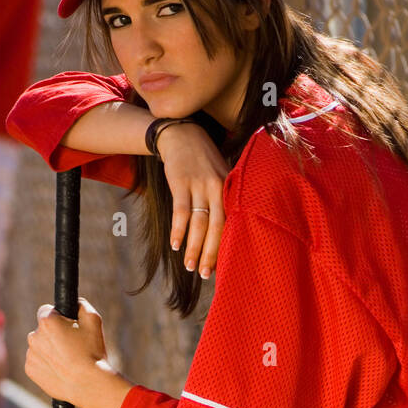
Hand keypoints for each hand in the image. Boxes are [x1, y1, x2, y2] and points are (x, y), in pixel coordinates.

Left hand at [25, 297, 131, 407]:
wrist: (89, 384)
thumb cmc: (92, 352)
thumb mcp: (94, 319)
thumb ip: (81, 304)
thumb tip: (74, 302)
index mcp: (47, 322)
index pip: (46, 310)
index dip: (58, 318)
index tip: (66, 326)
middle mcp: (34, 336)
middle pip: (42, 330)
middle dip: (53, 335)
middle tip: (70, 346)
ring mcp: (30, 355)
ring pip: (39, 347)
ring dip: (49, 350)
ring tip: (67, 360)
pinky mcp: (30, 370)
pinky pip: (37, 362)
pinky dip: (46, 364)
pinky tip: (60, 369)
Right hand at [155, 121, 228, 279]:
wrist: (181, 133)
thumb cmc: (202, 159)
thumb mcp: (220, 173)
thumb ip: (225, 197)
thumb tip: (227, 229)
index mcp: (230, 186)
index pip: (232, 221)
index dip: (227, 245)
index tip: (224, 266)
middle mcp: (217, 186)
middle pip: (217, 226)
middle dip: (212, 253)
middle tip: (207, 274)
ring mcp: (198, 184)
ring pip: (199, 223)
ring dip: (193, 247)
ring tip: (190, 267)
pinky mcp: (181, 182)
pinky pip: (180, 211)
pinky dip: (178, 230)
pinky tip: (175, 245)